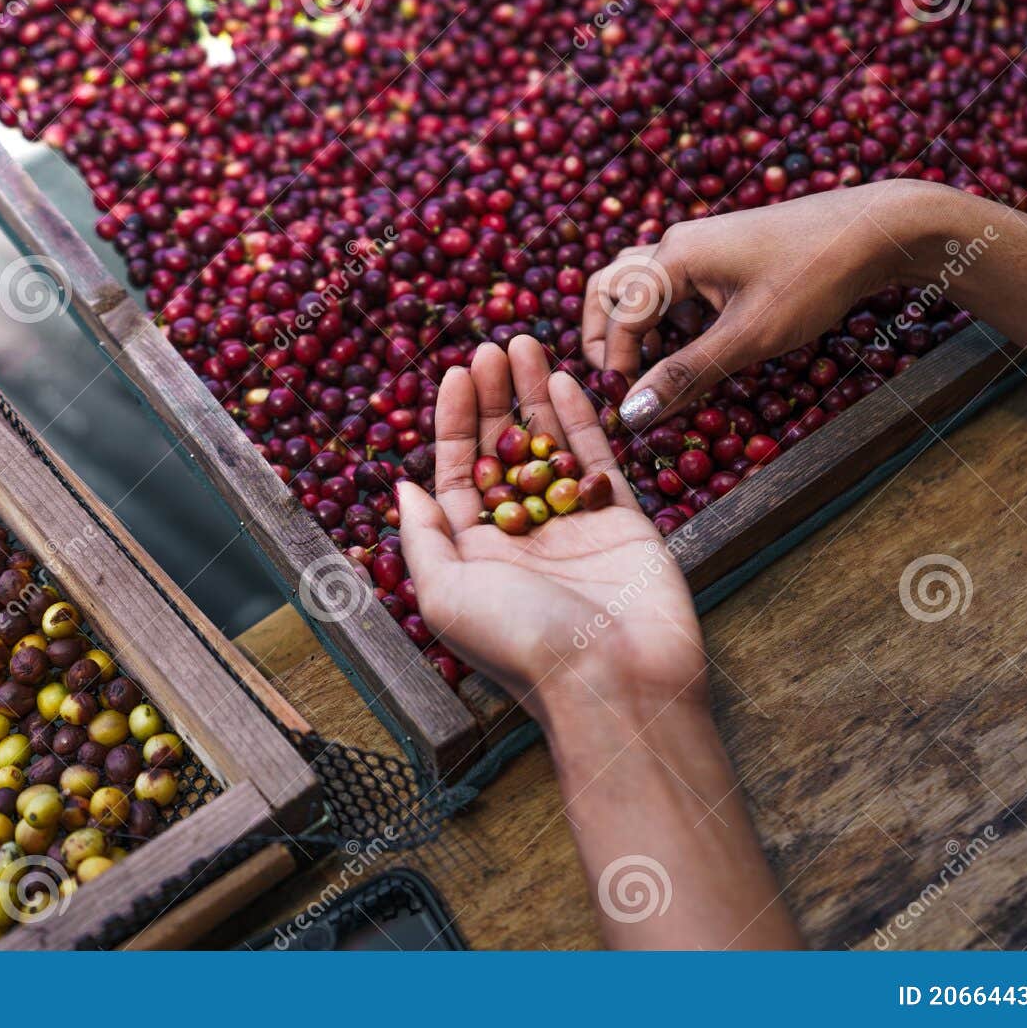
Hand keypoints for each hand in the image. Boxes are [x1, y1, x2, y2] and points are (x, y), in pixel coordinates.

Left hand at [399, 335, 704, 723]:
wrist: (616, 683)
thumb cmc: (522, 646)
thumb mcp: (445, 595)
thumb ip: (423, 537)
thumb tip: (402, 487)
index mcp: (477, 555)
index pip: (459, 473)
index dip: (456, 422)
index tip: (457, 373)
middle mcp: (524, 538)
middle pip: (504, 451)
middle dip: (497, 398)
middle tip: (493, 345)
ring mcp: (576, 527)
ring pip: (551, 446)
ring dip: (537, 395)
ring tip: (526, 344)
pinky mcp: (624, 523)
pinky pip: (599, 461)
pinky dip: (583, 420)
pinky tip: (567, 381)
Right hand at [583, 180, 958, 428]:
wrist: (873, 230)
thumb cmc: (814, 278)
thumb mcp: (750, 336)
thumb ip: (687, 374)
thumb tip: (633, 412)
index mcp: (674, 257)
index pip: (620, 317)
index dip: (614, 368)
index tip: (627, 410)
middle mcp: (675, 244)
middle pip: (609, 288)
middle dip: (603, 338)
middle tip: (618, 383)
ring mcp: (697, 245)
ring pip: (636, 283)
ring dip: (631, 326)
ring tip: (647, 369)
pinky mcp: (719, 254)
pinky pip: (669, 285)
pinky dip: (663, 318)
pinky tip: (688, 346)